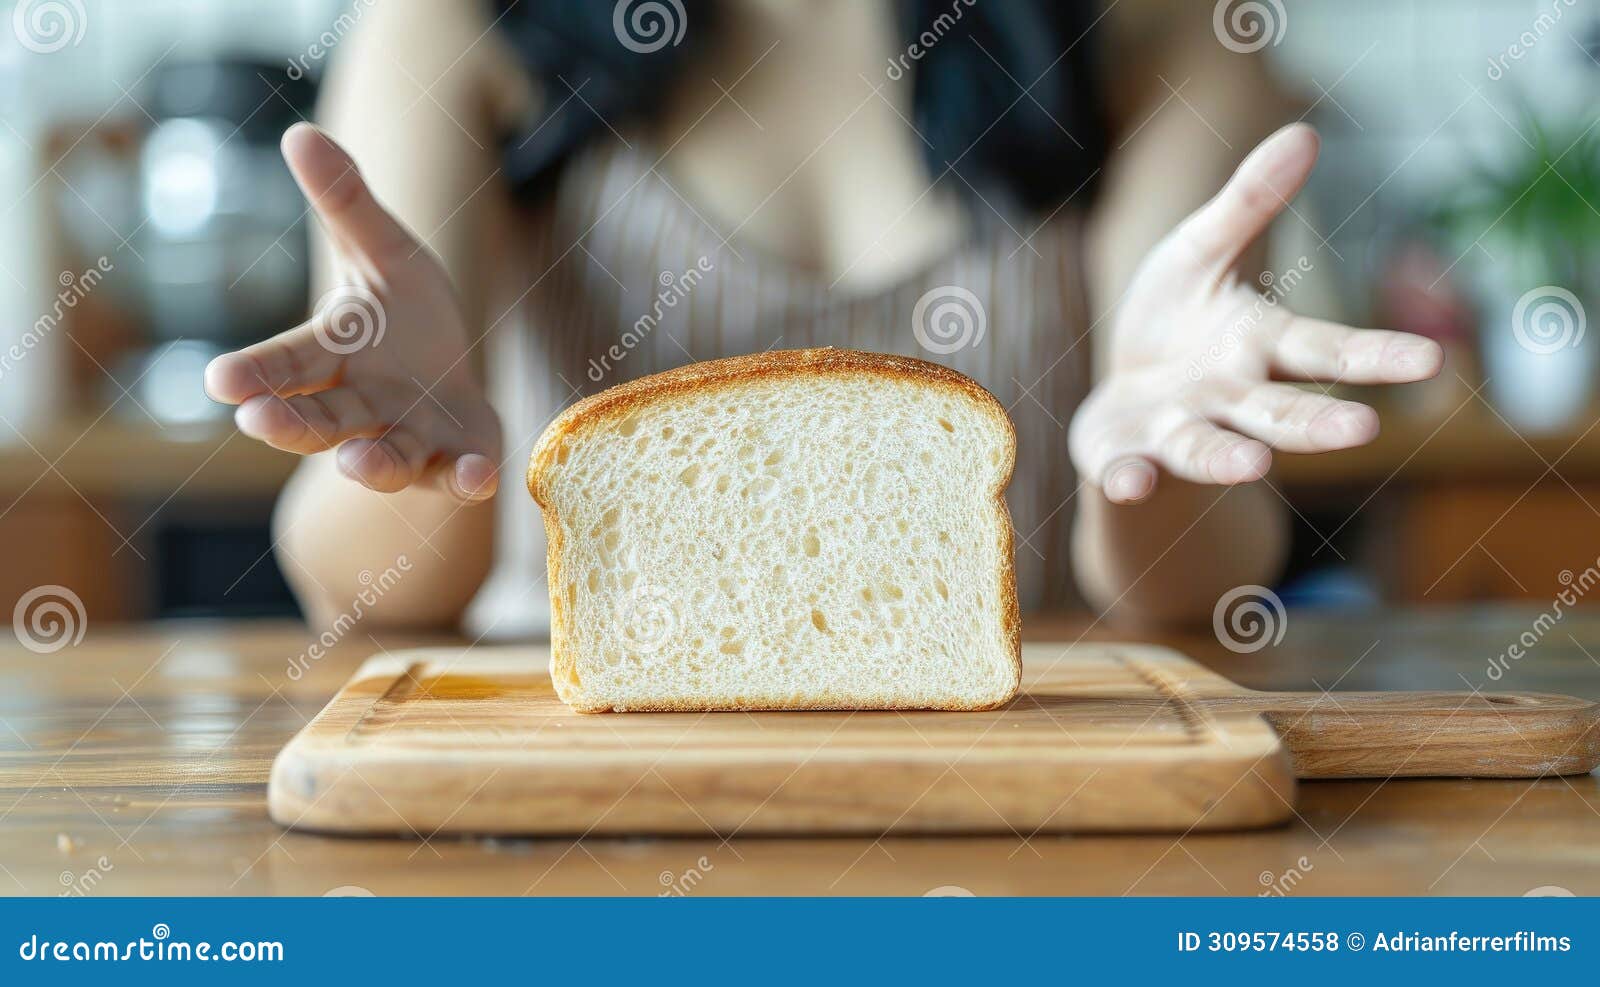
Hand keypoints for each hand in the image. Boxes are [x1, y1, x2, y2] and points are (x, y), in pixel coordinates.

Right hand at [204, 124, 500, 501]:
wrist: (453, 385)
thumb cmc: (404, 319)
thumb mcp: (385, 254)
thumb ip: (347, 206)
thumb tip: (298, 133)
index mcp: (333, 356)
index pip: (285, 364)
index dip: (254, 373)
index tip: (222, 381)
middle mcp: (360, 408)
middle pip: (319, 421)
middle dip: (289, 424)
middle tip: (257, 422)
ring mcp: (407, 439)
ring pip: (383, 459)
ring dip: (371, 465)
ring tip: (357, 464)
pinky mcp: (457, 460)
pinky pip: (459, 474)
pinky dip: (466, 478)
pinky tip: (480, 478)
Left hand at [1069, 124, 1442, 503]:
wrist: (1119, 403)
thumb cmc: (1177, 322)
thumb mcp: (1202, 251)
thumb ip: (1249, 204)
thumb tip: (1306, 131)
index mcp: (1259, 347)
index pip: (1326, 352)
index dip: (1376, 357)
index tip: (1431, 360)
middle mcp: (1228, 400)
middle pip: (1279, 415)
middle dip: (1317, 425)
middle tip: (1361, 432)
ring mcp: (1176, 432)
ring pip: (1207, 450)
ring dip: (1228, 459)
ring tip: (1254, 465)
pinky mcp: (1123, 456)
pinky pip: (1126, 472)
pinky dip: (1128, 479)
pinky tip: (1127, 485)